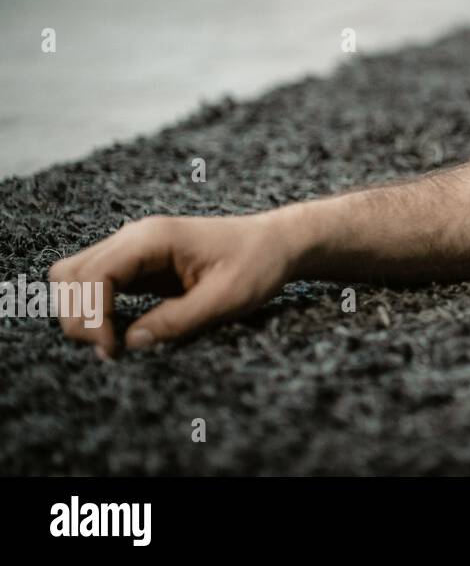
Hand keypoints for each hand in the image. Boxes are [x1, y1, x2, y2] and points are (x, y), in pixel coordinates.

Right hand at [48, 210, 302, 358]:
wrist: (278, 243)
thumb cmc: (258, 263)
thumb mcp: (226, 298)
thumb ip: (178, 320)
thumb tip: (130, 343)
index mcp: (154, 238)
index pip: (93, 274)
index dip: (91, 315)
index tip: (113, 349)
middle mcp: (136, 237)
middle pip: (71, 274)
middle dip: (80, 317)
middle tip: (112, 351)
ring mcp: (134, 249)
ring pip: (76, 277)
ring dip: (82, 312)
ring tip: (112, 343)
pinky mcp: (139, 264)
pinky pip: (98, 284)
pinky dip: (96, 308)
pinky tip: (118, 332)